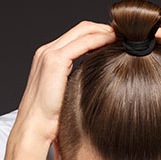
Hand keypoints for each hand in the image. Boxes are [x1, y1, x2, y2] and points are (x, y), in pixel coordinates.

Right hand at [0, 21, 115, 159]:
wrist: (33, 130)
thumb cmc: (49, 121)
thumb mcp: (64, 97)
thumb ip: (75, 85)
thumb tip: (96, 88)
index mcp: (47, 59)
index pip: (77, 37)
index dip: (98, 35)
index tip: (118, 41)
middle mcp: (47, 51)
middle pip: (82, 29)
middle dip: (105, 29)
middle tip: (126, 36)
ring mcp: (49, 54)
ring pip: (84, 31)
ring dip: (106, 32)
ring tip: (125, 37)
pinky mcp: (55, 60)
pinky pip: (84, 42)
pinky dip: (101, 39)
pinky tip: (115, 43)